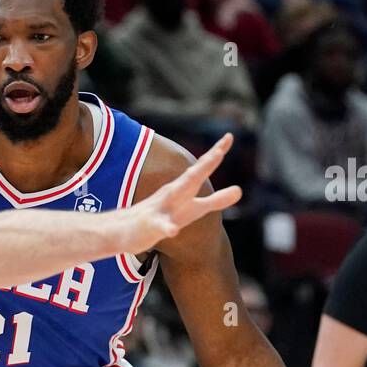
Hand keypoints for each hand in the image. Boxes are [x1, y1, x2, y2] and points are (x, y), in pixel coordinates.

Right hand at [126, 132, 241, 251]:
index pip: (201, 168)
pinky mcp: (151, 226)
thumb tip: (240, 190)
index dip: (216, 153)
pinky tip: (173, 230)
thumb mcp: (194, 209)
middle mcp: (173, 194)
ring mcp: (162, 209)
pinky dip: (166, 227)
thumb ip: (216, 200)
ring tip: (197, 177)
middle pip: (191, 178)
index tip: (230, 136)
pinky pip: (160, 226)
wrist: (127, 230)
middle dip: (205, 165)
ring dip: (185, 188)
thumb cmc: (163, 216)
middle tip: (220, 151)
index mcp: (184, 189)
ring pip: (174, 196)